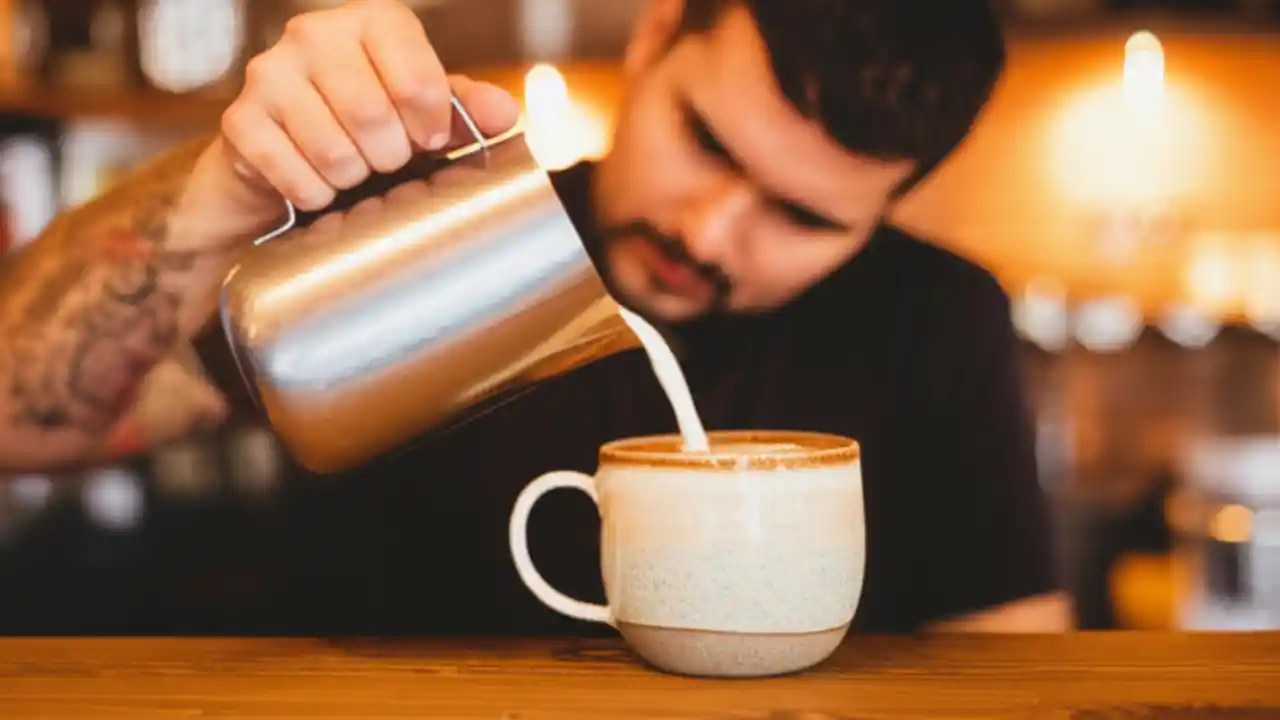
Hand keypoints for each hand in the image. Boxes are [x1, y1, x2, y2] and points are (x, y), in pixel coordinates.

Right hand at [207, 0, 518, 222]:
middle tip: (386, 162)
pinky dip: (315, 194)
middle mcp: (314, 34)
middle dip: (390, 158)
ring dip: (352, 179)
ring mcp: (269, 73)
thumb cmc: (364, 129)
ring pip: (335, 151)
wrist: (283, 161)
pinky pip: (294, 174)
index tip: (429, 141)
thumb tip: (504, 113)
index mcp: (372, 22)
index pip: (417, 78)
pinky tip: (316, 185)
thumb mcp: (423, 114)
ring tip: (351, 171)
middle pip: (374, 116)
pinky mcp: (240, 120)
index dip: (432, 125)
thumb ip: (465, 108)